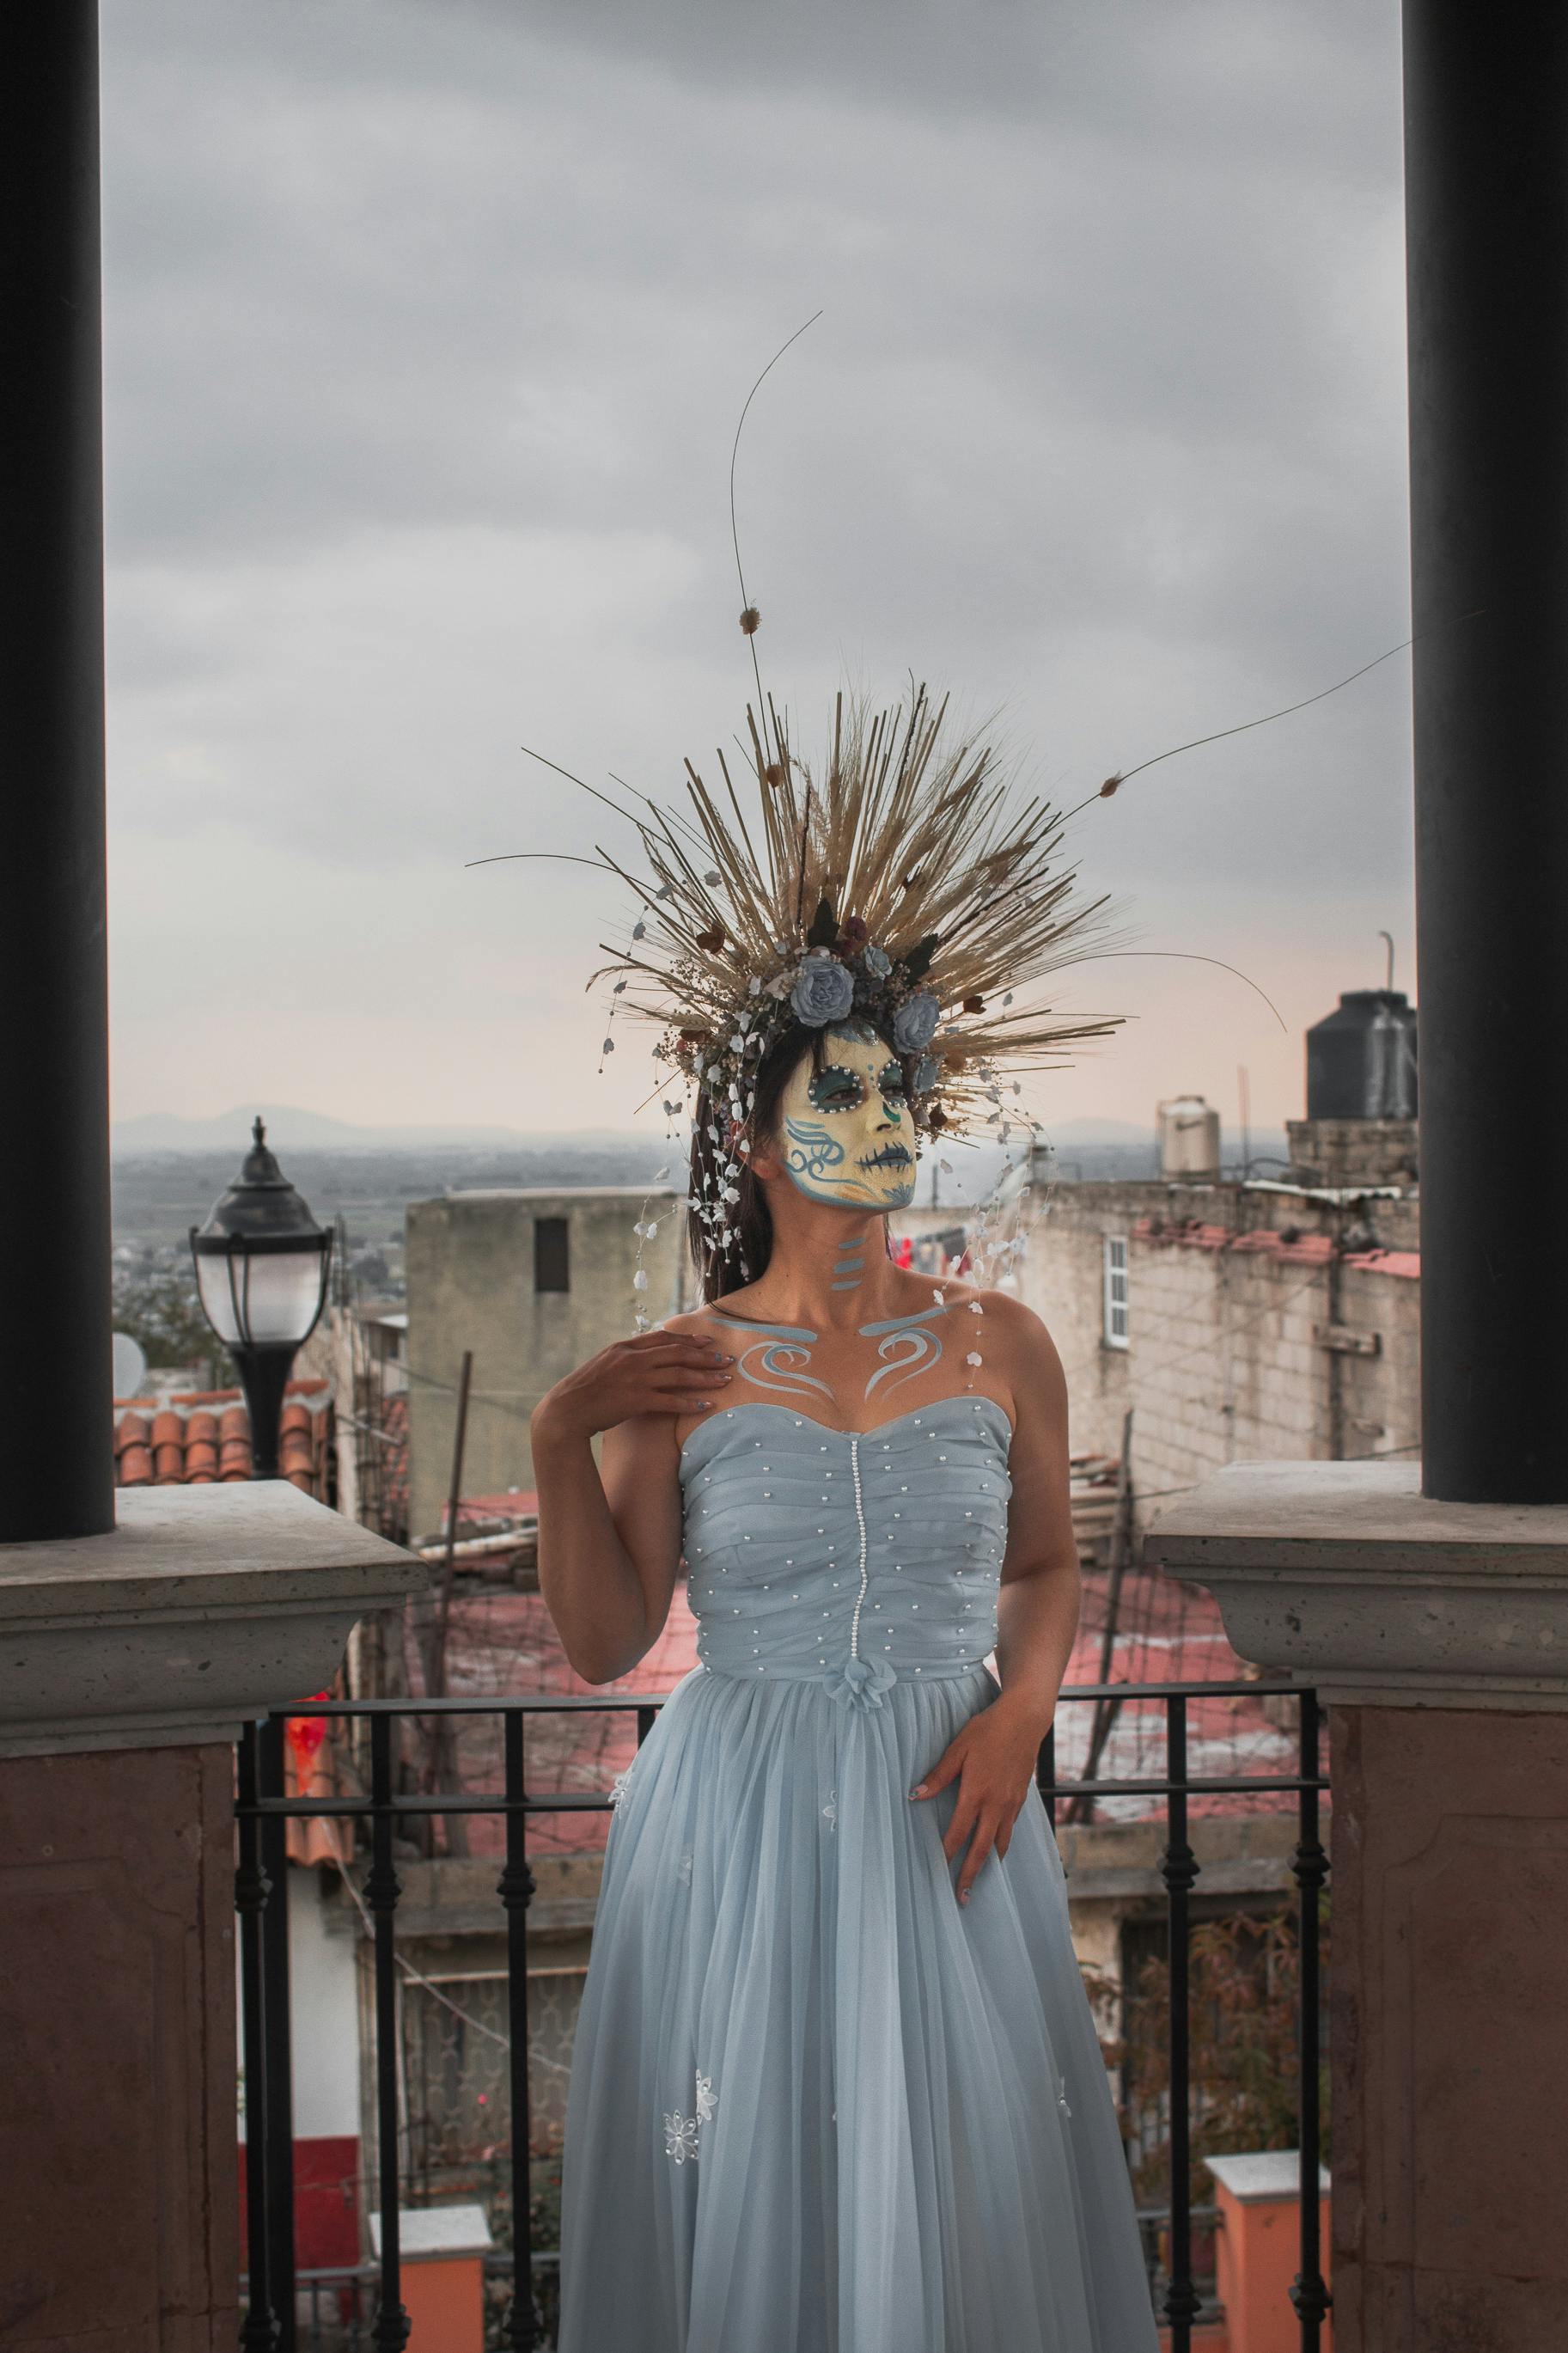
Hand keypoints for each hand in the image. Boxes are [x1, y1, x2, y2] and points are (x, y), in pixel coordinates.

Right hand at [532, 1331, 733, 1447]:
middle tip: (727, 1360)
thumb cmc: (584, 1390)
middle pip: (678, 1353)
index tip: (708, 1341)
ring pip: (679, 1374)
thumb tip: (647, 1358)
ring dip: (706, 1377)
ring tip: (726, 1380)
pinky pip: (670, 1400)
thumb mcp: (604, 1364)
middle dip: (706, 1356)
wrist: (566, 1409)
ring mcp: (635, 1379)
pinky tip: (705, 1405)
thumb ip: (626, 1358)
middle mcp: (632, 1359)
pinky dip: (690, 1402)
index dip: (689, 1339)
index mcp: (625, 1348)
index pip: (664, 1338)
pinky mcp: (636, 1400)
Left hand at [909, 1694, 1052, 1905]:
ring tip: (980, 1882)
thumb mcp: (958, 1748)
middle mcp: (996, 1804)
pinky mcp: (1021, 1799)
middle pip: (982, 1849)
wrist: (1024, 1720)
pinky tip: (996, 1849)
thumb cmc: (987, 1730)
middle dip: (970, 1874)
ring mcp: (1011, 1804)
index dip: (947, 1854)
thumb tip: (915, 1795)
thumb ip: (938, 1775)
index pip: (958, 1833)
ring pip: (1000, 1843)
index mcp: (976, 1793)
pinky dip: (1002, 1844)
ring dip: (989, 1864)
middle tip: (962, 1897)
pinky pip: (1010, 1829)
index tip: (937, 1872)